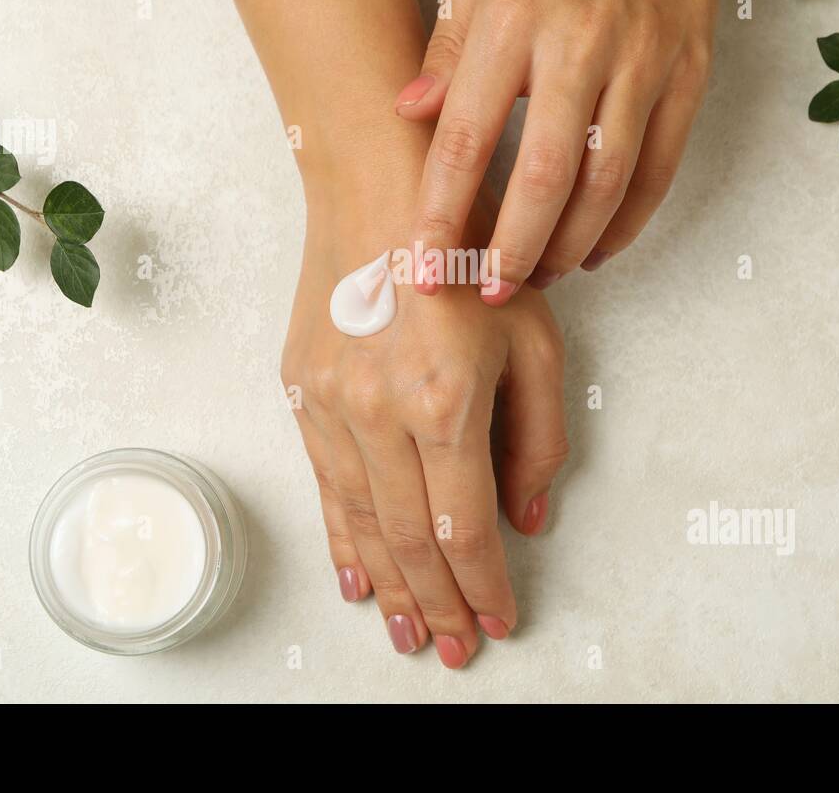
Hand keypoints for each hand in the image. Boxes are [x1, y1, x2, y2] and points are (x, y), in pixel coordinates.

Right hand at [280, 155, 566, 667]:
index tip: (499, 619)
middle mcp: (380, 414)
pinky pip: (324, 487)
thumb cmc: (467, 251)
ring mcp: (332, 406)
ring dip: (388, 586)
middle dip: (437, 602)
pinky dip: (341, 540)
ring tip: (404, 632)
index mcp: (446, 400)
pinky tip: (355, 580)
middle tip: (451, 648)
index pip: (466, 526)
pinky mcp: (302, 394)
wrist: (377, 190)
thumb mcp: (533, 338)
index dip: (485, 583)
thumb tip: (525, 518)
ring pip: (363, 523)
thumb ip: (537, 438)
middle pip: (411, 539)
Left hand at [397, 0, 783, 299]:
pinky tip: (595, 249)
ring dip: (569, 246)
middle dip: (511, 251)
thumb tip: (407, 114)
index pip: (465, 137)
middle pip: (543, 176)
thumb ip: (444, 49)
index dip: (442, 212)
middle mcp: (579, 44)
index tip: (422, 264)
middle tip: (488, 293)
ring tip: (538, 277)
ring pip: (606, 184)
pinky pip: (657, 172)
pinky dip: (626, 224)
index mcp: (513, 18)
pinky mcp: (686, 81)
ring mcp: (641, 65)